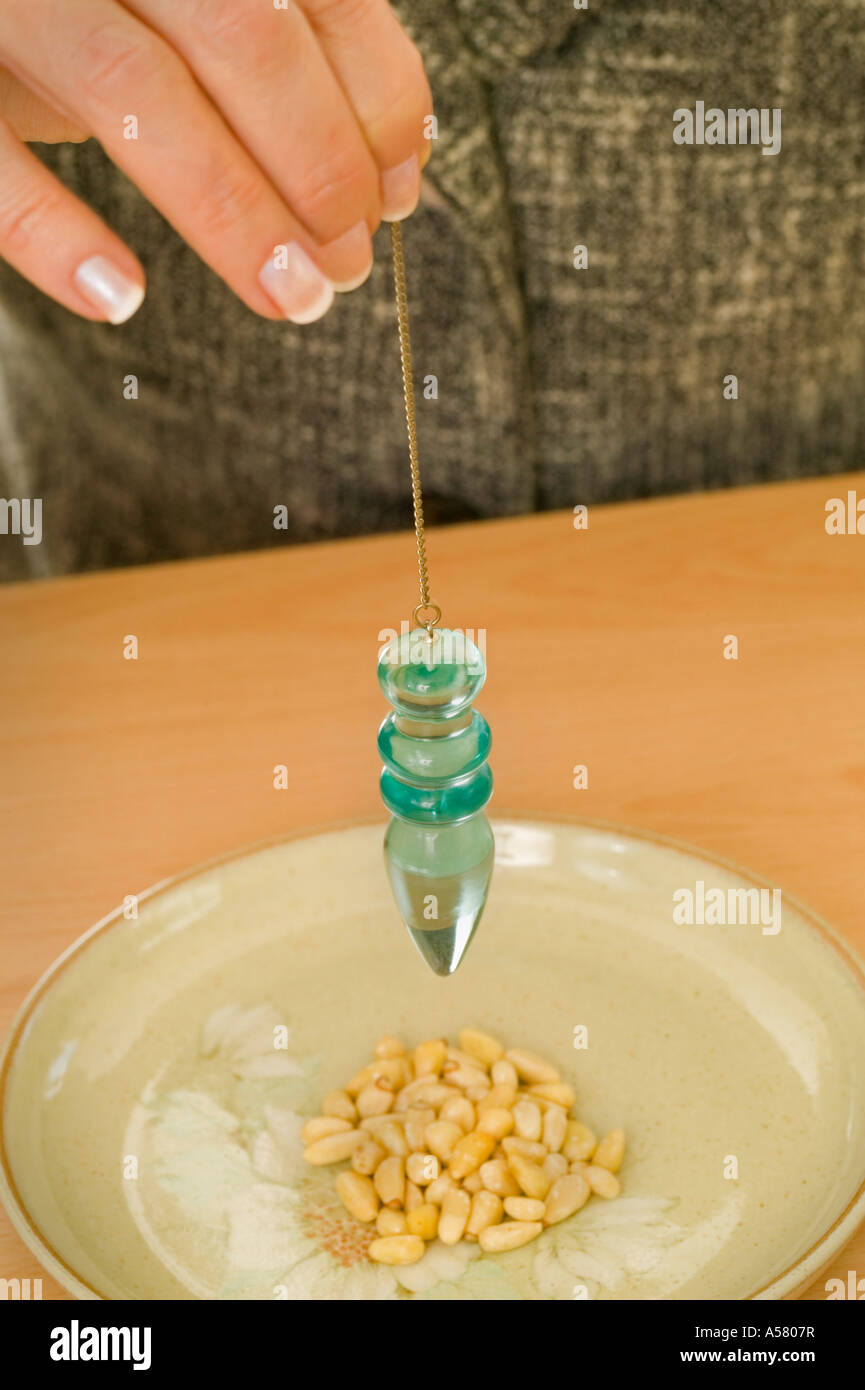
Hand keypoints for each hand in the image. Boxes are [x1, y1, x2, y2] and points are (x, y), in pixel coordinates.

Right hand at [0, 0, 431, 323]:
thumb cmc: (86, 16)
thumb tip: (391, 170)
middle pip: (243, 39)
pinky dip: (57, 234)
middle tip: (346, 265)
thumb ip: (279, 55)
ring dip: (235, 213)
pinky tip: (122, 297)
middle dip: (320, 168)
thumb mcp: (186, 13)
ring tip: (292, 296)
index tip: (393, 197)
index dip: (377, 102)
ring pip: (140, 90)